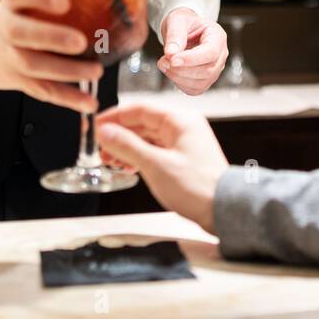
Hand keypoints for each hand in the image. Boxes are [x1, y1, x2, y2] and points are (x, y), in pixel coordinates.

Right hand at [0, 0, 100, 111]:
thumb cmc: (16, 20)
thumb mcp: (22, 1)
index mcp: (9, 5)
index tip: (64, 0)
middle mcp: (6, 30)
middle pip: (21, 33)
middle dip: (51, 37)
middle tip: (80, 41)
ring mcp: (11, 58)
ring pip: (34, 66)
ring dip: (67, 71)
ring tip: (95, 71)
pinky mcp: (21, 81)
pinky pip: (44, 91)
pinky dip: (68, 99)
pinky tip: (89, 103)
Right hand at [96, 104, 227, 232]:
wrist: (223, 210)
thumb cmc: (198, 187)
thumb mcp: (155, 165)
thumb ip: (127, 146)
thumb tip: (105, 132)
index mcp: (180, 120)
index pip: (140, 109)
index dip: (114, 116)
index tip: (95, 125)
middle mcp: (183, 128)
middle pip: (143, 123)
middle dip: (119, 135)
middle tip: (100, 148)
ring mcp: (184, 144)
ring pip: (148, 138)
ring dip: (127, 148)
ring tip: (110, 160)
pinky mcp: (184, 159)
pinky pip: (156, 151)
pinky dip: (139, 157)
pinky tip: (128, 166)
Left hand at [157, 7, 226, 94]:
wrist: (183, 30)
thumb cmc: (183, 23)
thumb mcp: (176, 20)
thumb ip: (174, 35)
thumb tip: (171, 53)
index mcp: (217, 36)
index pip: (211, 52)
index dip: (192, 59)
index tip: (173, 59)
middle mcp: (220, 54)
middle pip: (208, 70)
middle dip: (182, 69)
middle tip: (163, 60)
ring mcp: (215, 69)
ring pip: (201, 83)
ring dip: (179, 77)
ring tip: (164, 64)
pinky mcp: (205, 80)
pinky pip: (195, 89)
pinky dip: (180, 84)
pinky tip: (171, 71)